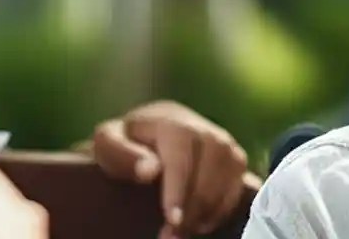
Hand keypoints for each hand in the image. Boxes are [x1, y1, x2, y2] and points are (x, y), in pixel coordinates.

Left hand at [92, 101, 255, 237]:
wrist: (143, 137)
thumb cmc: (123, 144)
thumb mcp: (108, 144)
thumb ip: (123, 154)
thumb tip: (150, 171)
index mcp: (169, 120)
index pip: (182, 151)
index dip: (180, 187)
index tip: (172, 219)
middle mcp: (202, 125)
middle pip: (212, 160)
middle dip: (195, 203)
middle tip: (173, 236)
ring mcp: (222, 140)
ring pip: (231, 170)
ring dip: (211, 206)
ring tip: (185, 231)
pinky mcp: (233, 157)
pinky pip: (240, 181)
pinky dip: (224, 206)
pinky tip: (202, 223)